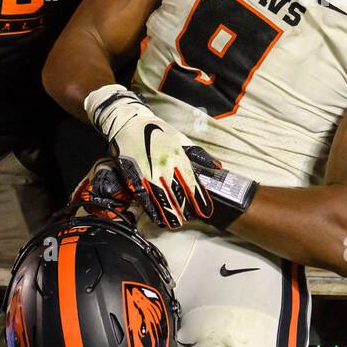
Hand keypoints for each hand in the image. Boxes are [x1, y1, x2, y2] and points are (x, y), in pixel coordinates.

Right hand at [84, 85, 212, 228]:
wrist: (130, 123)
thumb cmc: (158, 131)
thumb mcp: (182, 139)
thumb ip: (199, 156)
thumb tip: (217, 167)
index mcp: (179, 158)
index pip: (192, 185)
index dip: (198, 201)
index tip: (203, 211)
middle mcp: (165, 167)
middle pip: (177, 195)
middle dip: (184, 211)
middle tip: (189, 220)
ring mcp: (149, 173)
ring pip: (161, 200)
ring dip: (169, 214)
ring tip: (175, 224)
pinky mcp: (134, 176)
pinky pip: (144, 197)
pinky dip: (151, 209)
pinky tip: (157, 217)